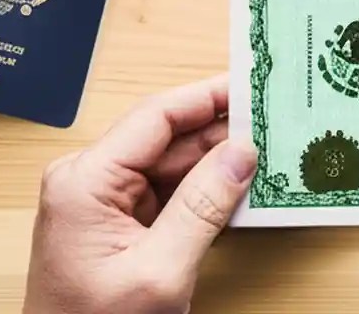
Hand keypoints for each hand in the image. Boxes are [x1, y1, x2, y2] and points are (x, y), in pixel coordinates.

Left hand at [23, 76, 256, 313]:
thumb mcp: (159, 272)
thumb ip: (203, 207)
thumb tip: (240, 154)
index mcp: (85, 180)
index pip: (156, 116)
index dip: (207, 97)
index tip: (251, 85)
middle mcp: (87, 181)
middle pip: (168, 138)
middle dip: (221, 132)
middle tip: (273, 122)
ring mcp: (101, 203)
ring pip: (172, 167)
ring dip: (218, 164)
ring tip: (268, 153)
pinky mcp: (117, 225)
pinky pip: (168, 194)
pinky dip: (205, 193)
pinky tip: (241, 190)